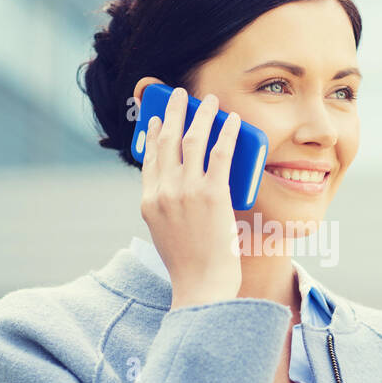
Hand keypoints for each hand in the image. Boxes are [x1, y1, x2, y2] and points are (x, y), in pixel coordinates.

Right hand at [137, 82, 242, 309]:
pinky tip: (233, 120)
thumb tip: (182, 186)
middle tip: (178, 95)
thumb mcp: (167, 233)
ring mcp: (186, 192)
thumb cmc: (190, 265)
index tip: (156, 118)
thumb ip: (169, 207)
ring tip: (209, 100)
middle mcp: (163, 192)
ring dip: (201, 114)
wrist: (200, 287)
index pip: (149, 159)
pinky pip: (220, 153)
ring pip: (192, 140)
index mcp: (149, 202)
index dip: (153, 134)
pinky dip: (227, 133)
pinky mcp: (212, 195)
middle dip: (172, 112)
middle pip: (166, 141)